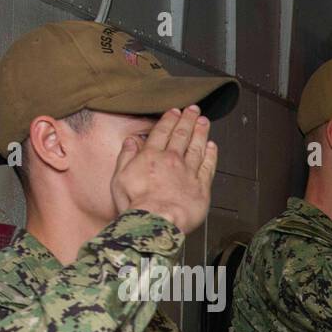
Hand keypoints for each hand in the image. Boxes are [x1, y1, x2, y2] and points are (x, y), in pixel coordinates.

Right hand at [111, 106, 217, 234]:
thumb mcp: (119, 178)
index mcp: (151, 156)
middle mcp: (171, 160)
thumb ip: (126, 156)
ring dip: (201, 132)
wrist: (157, 221)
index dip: (170, 119)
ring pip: (197, 147)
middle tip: (194, 110)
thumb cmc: (136, 204)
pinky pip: (208, 166)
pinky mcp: (202, 187)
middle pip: (182, 135)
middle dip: (188, 120)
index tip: (175, 111)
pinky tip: (212, 146)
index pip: (161, 132)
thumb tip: (132, 141)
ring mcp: (188, 172)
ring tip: (204, 122)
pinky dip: (211, 154)